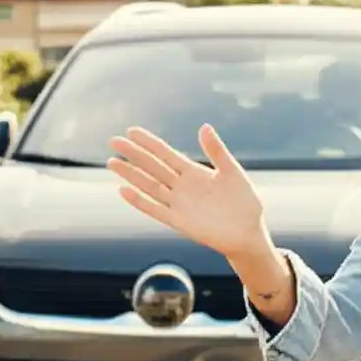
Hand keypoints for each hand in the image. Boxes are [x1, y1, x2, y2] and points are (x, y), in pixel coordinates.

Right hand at [107, 124, 266, 258]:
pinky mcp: (178, 221)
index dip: (149, 142)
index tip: (132, 131)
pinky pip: (154, 209)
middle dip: (133, 154)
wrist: (248, 233)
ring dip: (131, 174)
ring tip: (112, 162)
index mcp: (195, 172)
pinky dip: (139, 201)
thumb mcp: (232, 172)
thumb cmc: (244, 202)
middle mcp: (182, 186)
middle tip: (113, 140)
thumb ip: (217, 151)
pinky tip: (123, 190)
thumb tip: (204, 126)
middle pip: (153, 167)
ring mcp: (178, 204)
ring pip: (149, 185)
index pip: (166, 153)